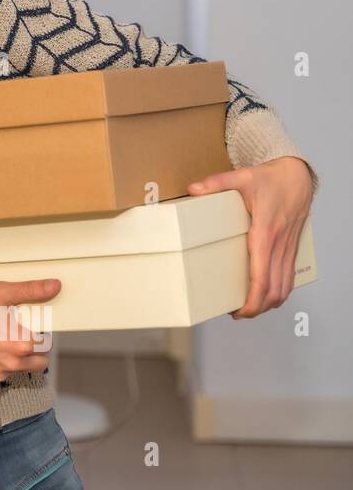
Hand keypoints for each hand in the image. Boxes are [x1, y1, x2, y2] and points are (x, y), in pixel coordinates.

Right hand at [0, 279, 58, 382]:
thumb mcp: (1, 293)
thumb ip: (31, 291)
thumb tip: (55, 286)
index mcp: (22, 343)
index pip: (48, 344)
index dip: (40, 333)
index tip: (27, 326)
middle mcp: (13, 363)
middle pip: (39, 361)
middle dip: (33, 349)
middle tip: (16, 334)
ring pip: (21, 368)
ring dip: (17, 358)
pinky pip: (2, 373)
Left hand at [188, 156, 313, 318]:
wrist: (297, 175)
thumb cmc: (270, 178)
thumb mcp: (241, 176)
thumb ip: (216, 183)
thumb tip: (192, 189)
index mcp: (265, 232)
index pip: (262, 275)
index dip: (253, 298)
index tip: (241, 310)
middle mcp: (279, 244)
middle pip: (274, 288)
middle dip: (258, 307)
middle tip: (238, 314)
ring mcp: (287, 247)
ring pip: (285, 286)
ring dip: (270, 302)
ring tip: (250, 308)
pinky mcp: (291, 247)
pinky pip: (289, 275)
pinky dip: (279, 289)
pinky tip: (266, 292)